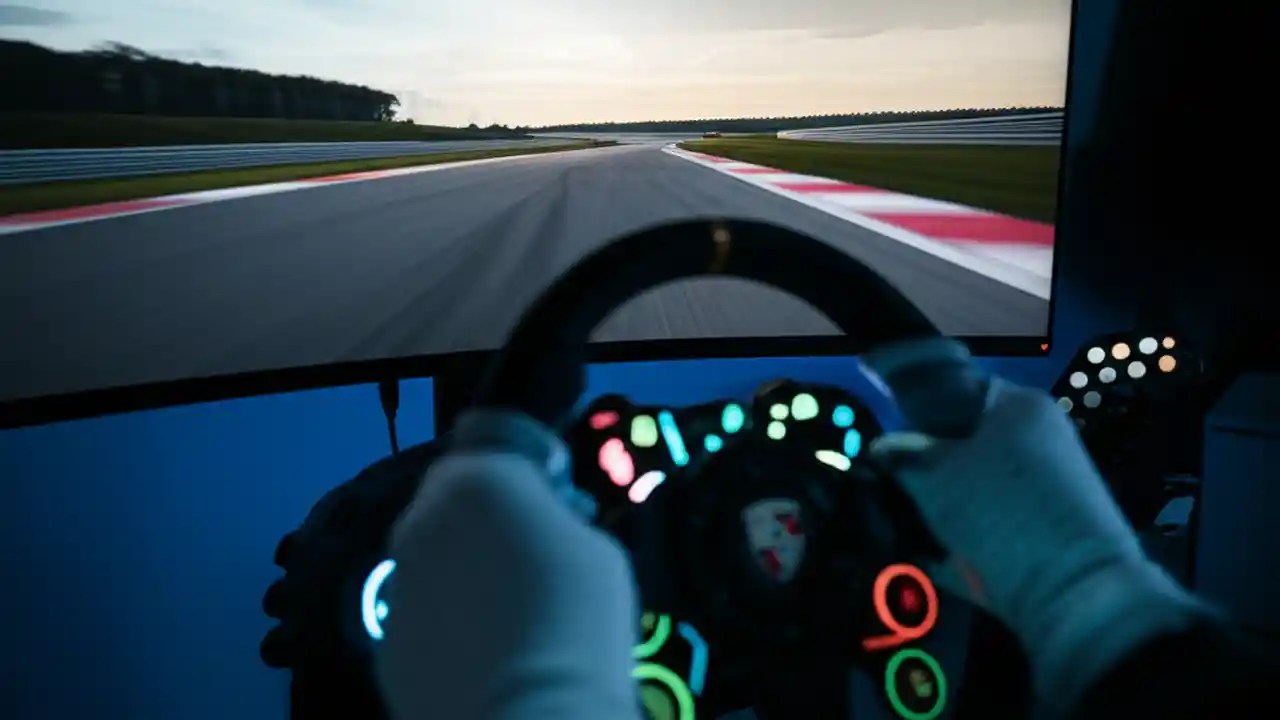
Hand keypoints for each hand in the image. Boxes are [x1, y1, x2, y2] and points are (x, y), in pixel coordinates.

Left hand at [375, 410, 640, 719]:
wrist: (529, 716)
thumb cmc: (578, 620)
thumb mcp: (595, 547)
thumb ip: (556, 521)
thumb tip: (542, 529)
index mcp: (477, 480)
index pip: (490, 447)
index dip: (527, 469)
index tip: (552, 496)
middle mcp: (422, 522)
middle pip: (453, 502)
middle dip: (486, 519)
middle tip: (533, 557)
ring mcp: (398, 585)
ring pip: (431, 562)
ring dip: (462, 573)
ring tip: (510, 614)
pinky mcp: (387, 643)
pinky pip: (421, 617)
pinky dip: (446, 625)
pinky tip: (486, 653)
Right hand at [864, 339, 1208, 716]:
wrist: (1072, 591)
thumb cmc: (999, 511)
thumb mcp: (934, 477)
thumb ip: (902, 455)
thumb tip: (881, 447)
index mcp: (1019, 405)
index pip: (956, 388)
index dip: (917, 412)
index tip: (891, 443)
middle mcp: (1042, 435)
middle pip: (966, 441)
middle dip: (929, 466)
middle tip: (896, 486)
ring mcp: (1051, 482)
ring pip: (978, 484)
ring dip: (945, 503)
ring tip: (915, 523)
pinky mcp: (1049, 525)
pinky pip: (995, 518)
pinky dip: (970, 531)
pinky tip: (942, 553)